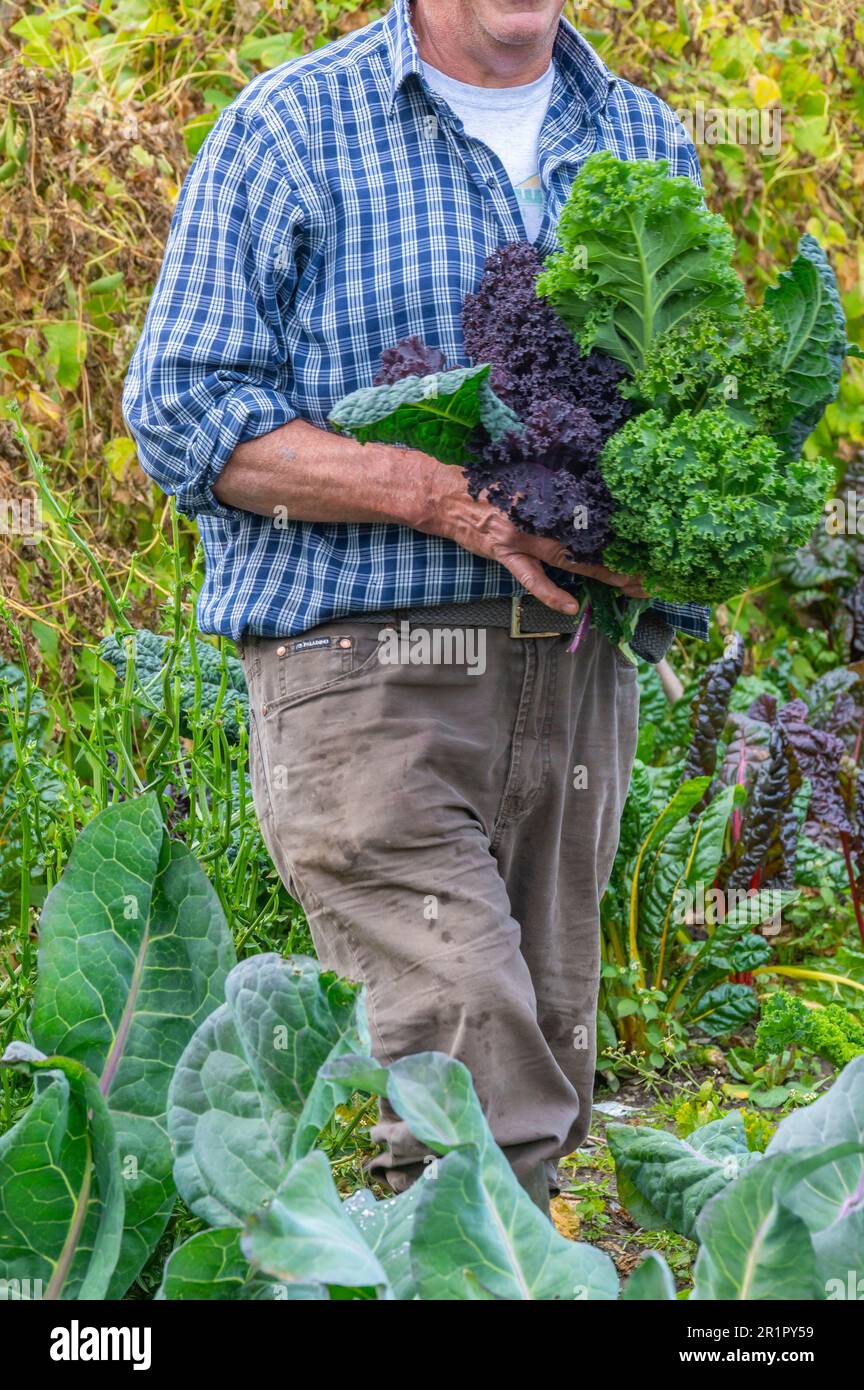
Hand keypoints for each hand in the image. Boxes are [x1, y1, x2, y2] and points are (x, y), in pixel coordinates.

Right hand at [414, 462, 647, 613]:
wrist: (448, 496)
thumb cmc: (490, 486)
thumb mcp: (527, 480)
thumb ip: (556, 491)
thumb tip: (591, 499)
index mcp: (550, 494)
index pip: (595, 513)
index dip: (624, 527)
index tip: (651, 536)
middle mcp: (541, 514)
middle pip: (591, 537)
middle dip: (622, 554)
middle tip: (653, 569)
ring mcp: (522, 536)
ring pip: (571, 557)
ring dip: (602, 573)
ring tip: (631, 586)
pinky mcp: (504, 552)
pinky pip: (530, 576)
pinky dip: (551, 592)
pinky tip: (570, 606)